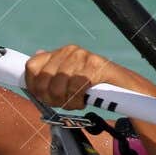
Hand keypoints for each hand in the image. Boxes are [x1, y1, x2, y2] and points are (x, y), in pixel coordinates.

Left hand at [23, 45, 155, 108]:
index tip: (42, 97)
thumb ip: (50, 74)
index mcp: (59, 53)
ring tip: (75, 102)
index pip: (32, 65)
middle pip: (43, 79)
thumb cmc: (92, 87)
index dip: (33, 85)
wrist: (123, 88)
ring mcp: (82, 56)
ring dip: (66, 101)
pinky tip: (84, 100)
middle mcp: (69, 51)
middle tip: (63, 103)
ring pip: (59, 86)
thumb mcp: (68, 82)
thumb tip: (32, 62)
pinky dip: (77, 100)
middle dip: (50, 98)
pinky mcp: (94, 65)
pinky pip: (75, 88)